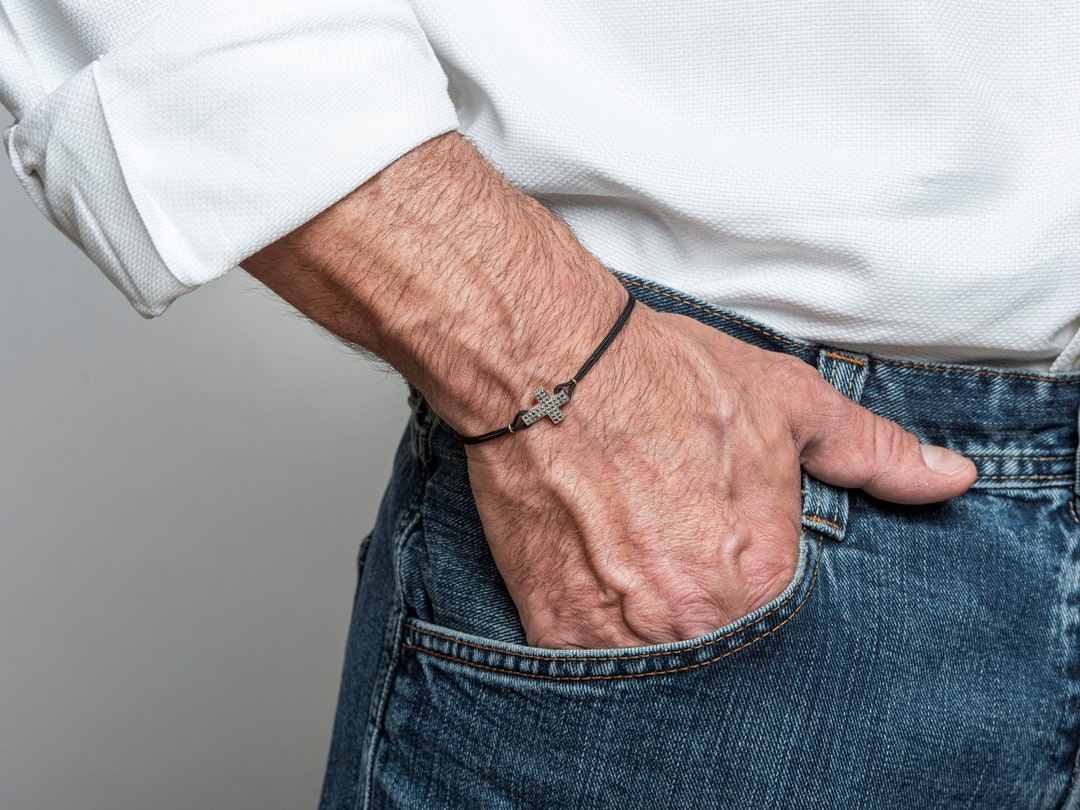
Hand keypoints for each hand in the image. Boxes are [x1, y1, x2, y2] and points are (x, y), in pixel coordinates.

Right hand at [464, 303, 975, 648]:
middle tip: (670, 544)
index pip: (782, 620)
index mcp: (761, 580)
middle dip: (702, 606)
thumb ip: (873, 453)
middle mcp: (694, 622)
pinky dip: (595, 626)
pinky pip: (589, 660)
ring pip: (653, 660)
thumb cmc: (665, 380)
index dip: (752, 579)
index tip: (722, 546)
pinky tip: (593, 567)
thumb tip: (950, 479)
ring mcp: (619, 635)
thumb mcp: (786, 404)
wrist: (550, 368)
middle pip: (716, 644)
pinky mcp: (556, 631)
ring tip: (631, 555)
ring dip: (649, 624)